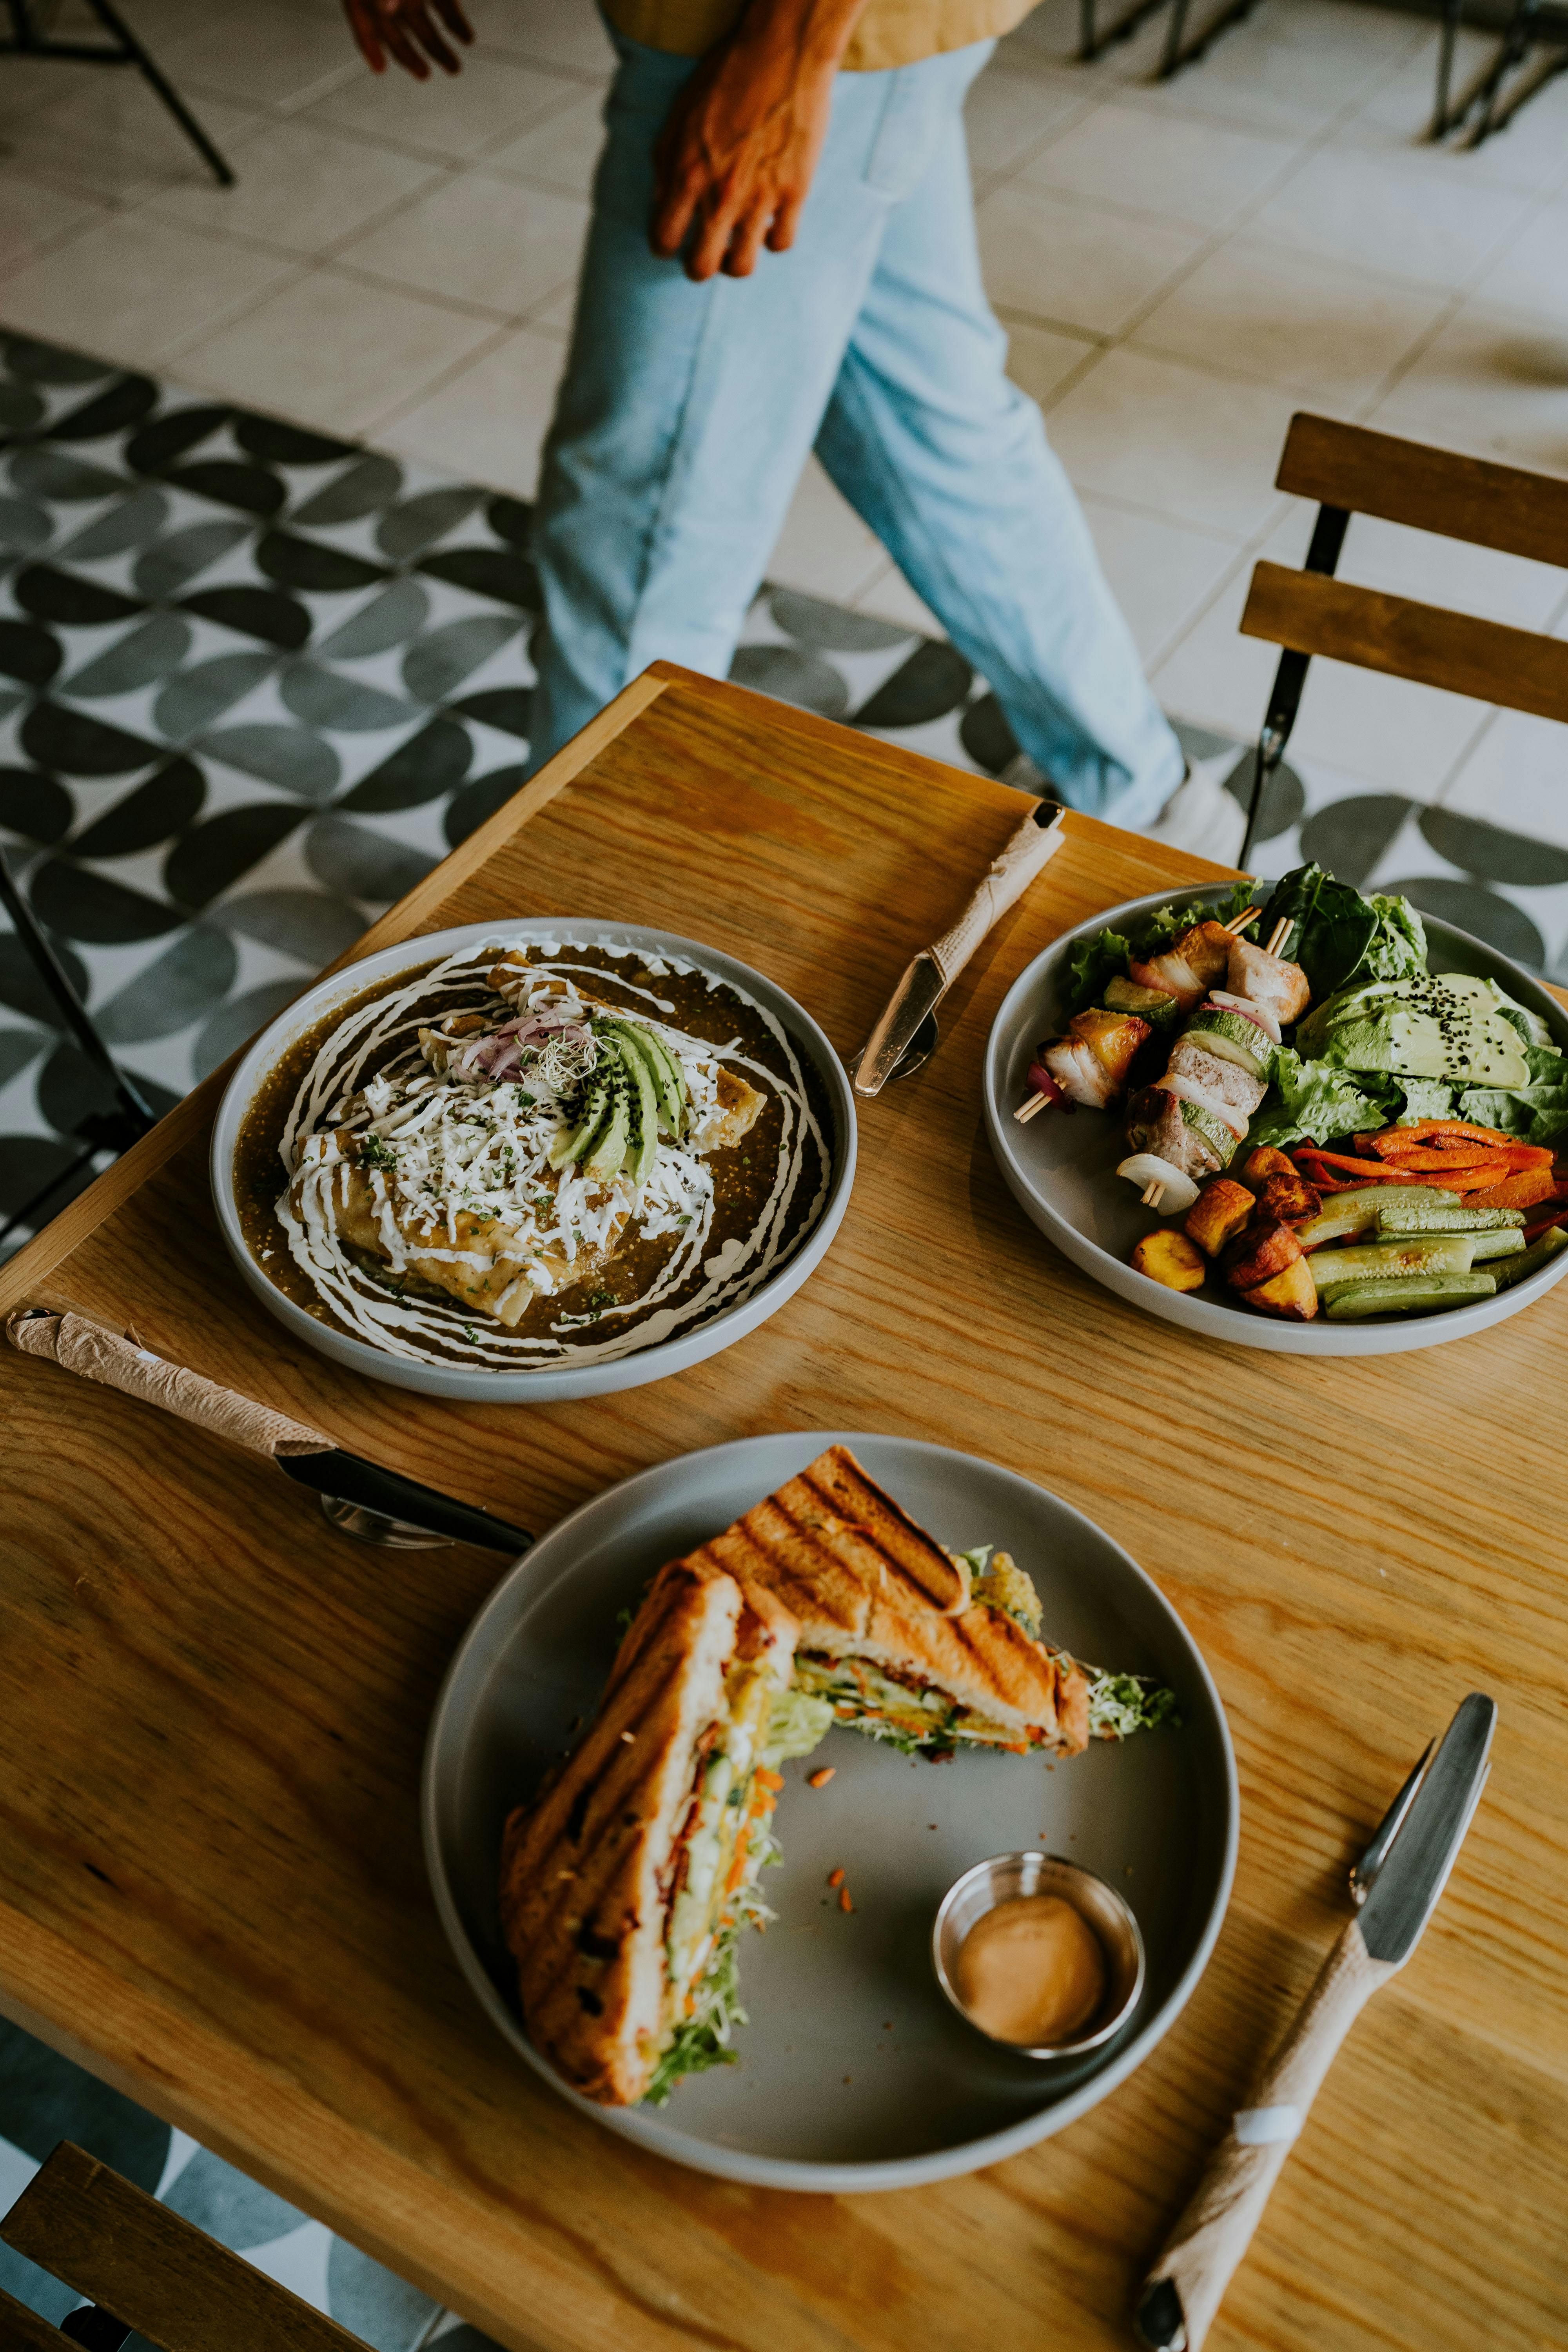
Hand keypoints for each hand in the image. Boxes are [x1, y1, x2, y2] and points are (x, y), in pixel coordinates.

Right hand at [343, 0, 473, 76]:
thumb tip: (387, 9)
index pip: (363, 25)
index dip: (369, 47)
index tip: (380, 70)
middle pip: (397, 33)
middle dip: (411, 57)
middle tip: (425, 76)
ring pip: (424, 25)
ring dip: (439, 49)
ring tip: (455, 69)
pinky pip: (447, 8)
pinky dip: (457, 24)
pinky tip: (467, 39)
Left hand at [651, 16, 843, 280]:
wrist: (782, 52)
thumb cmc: (726, 76)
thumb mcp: (680, 116)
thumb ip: (665, 164)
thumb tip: (660, 204)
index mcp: (686, 174)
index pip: (664, 240)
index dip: (664, 246)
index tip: (671, 242)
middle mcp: (721, 194)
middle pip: (702, 266)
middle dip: (698, 266)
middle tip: (703, 252)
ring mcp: (760, 197)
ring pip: (743, 266)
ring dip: (735, 262)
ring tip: (736, 245)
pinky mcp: (794, 192)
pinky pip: (781, 243)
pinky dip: (773, 240)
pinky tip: (769, 224)